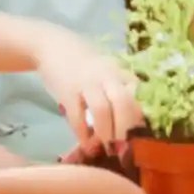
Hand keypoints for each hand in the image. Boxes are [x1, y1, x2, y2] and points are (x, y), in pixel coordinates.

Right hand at [34, 29, 141, 150]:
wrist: (51, 46)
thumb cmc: (84, 63)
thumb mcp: (106, 70)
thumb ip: (118, 87)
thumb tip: (133, 118)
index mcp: (119, 71)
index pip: (138, 92)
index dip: (141, 113)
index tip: (141, 132)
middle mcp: (106, 76)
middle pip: (123, 101)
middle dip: (125, 127)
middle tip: (124, 145)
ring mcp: (86, 83)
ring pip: (102, 110)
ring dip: (106, 132)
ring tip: (106, 146)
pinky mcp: (66, 92)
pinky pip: (77, 116)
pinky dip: (83, 133)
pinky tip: (86, 143)